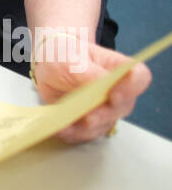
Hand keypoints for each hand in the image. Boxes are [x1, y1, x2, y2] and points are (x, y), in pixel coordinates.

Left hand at [32, 38, 151, 142]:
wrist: (49, 66)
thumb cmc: (64, 55)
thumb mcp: (69, 58)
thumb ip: (86, 71)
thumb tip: (100, 82)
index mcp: (117, 68)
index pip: (139, 76)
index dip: (132, 86)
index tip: (114, 94)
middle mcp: (117, 91)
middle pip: (124, 106)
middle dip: (105, 113)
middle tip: (88, 116)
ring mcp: (106, 109)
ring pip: (105, 124)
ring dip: (87, 127)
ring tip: (67, 122)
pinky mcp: (91, 123)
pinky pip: (86, 133)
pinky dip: (73, 132)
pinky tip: (60, 128)